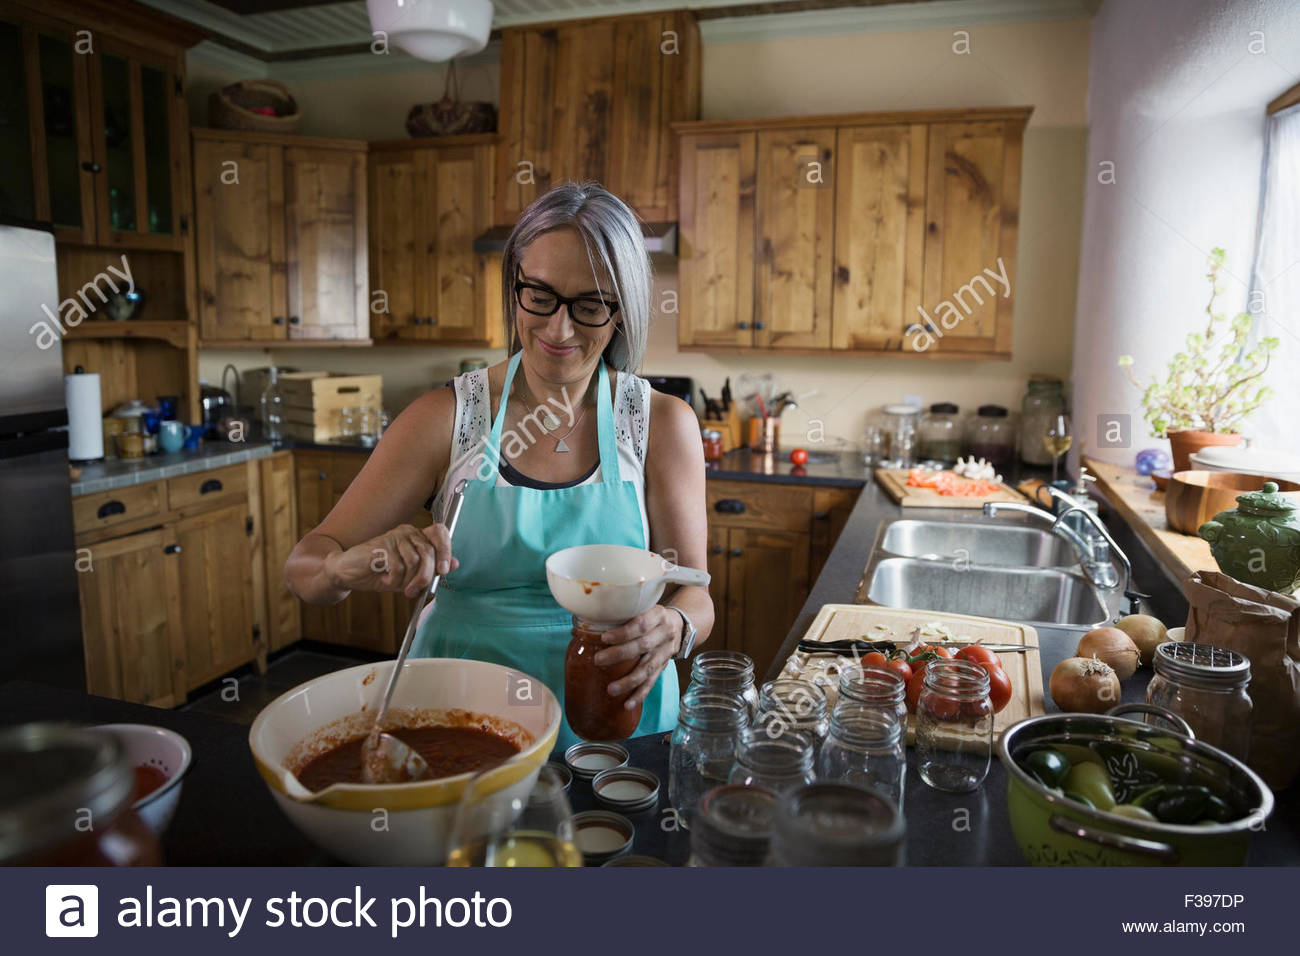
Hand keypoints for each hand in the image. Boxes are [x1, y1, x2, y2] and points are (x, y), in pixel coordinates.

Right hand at [324, 523, 459, 598]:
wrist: (349, 573)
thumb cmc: (379, 573)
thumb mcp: (409, 575)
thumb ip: (430, 569)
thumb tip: (455, 565)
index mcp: (417, 536)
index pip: (440, 532)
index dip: (446, 549)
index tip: (444, 570)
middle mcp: (408, 532)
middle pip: (429, 552)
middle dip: (425, 576)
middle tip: (414, 591)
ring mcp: (395, 537)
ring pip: (416, 560)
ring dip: (408, 580)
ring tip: (395, 585)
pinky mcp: (383, 545)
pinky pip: (399, 565)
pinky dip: (394, 579)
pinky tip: (385, 579)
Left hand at [593, 605, 682, 709]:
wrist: (678, 625)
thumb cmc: (650, 616)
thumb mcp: (642, 607)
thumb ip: (621, 615)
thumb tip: (582, 628)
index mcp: (658, 615)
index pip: (641, 624)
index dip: (623, 632)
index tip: (604, 638)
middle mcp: (664, 633)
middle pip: (643, 646)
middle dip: (619, 654)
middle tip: (599, 661)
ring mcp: (665, 652)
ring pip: (648, 668)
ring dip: (629, 681)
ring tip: (611, 689)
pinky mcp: (664, 667)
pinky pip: (652, 682)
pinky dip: (640, 694)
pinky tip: (627, 704)